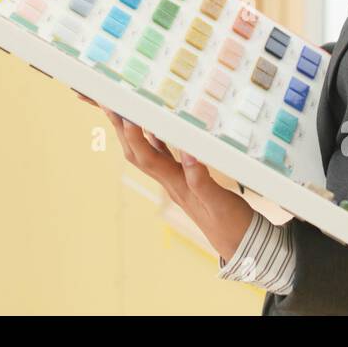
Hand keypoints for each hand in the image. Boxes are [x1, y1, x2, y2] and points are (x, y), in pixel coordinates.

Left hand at [87, 100, 254, 261]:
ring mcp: (175, 179)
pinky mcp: (184, 177)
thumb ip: (203, 180)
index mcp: (176, 185)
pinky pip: (162, 153)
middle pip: (136, 152)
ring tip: (122, 107)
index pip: (148, 158)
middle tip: (108, 103)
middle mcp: (170, 181)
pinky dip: (154, 137)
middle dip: (120, 129)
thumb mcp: (220, 203)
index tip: (125, 114)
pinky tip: (153, 124)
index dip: (135, 136)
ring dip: (132, 130)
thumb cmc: (231, 225)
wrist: (239, 243)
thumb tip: (190, 153)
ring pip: (145, 151)